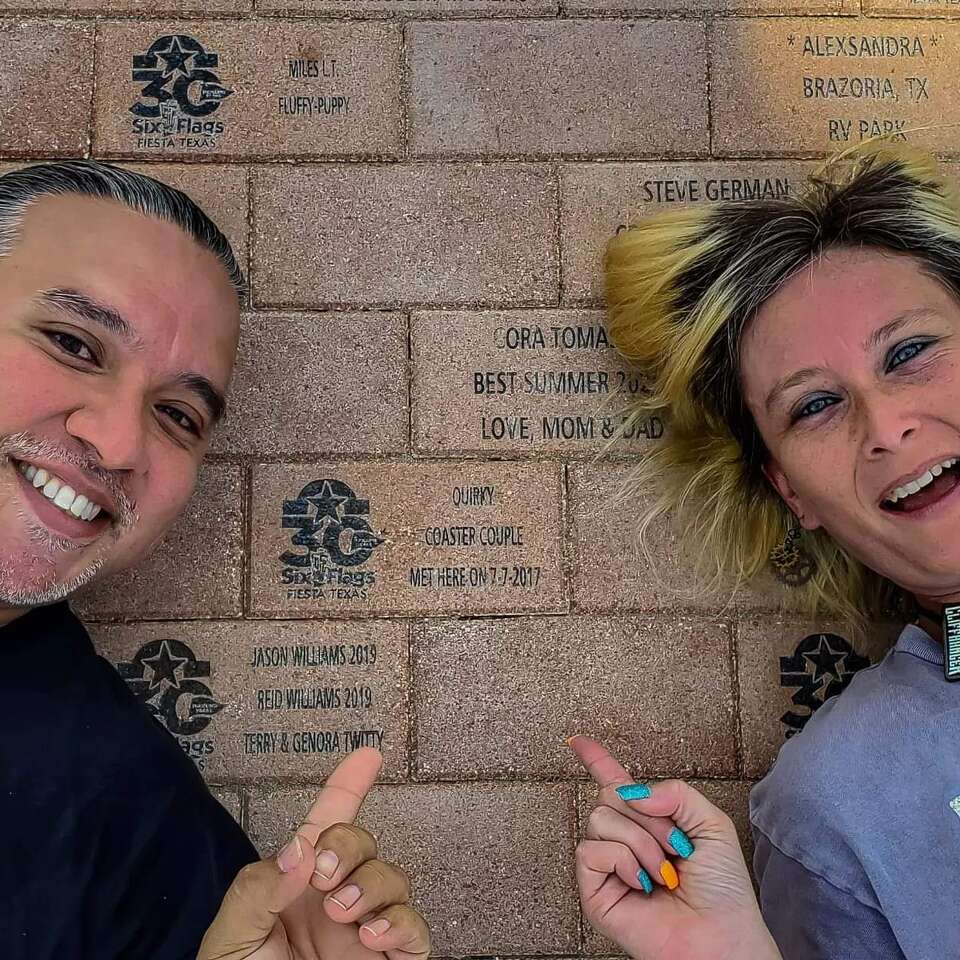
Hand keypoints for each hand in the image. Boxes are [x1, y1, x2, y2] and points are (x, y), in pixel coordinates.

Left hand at [198, 748, 429, 959]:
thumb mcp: (228, 939)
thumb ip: (256, 889)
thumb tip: (301, 852)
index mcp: (297, 884)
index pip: (326, 824)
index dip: (348, 784)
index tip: (369, 753)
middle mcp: (336, 899)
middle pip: (363, 842)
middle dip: (349, 845)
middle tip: (324, 878)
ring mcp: (365, 929)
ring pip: (394, 877)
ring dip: (371, 884)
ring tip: (341, 914)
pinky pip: (415, 929)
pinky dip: (400, 924)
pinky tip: (371, 937)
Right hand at [569, 736, 780, 959]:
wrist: (720, 937)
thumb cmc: (722, 891)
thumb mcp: (712, 825)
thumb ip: (676, 793)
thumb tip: (633, 792)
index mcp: (649, 822)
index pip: (615, 782)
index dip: (596, 759)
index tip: (578, 741)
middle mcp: (623, 840)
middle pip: (609, 795)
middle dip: (649, 818)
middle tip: (674, 847)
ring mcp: (607, 865)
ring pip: (600, 818)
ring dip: (641, 843)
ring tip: (662, 873)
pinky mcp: (595, 890)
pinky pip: (591, 851)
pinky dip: (622, 861)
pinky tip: (641, 883)